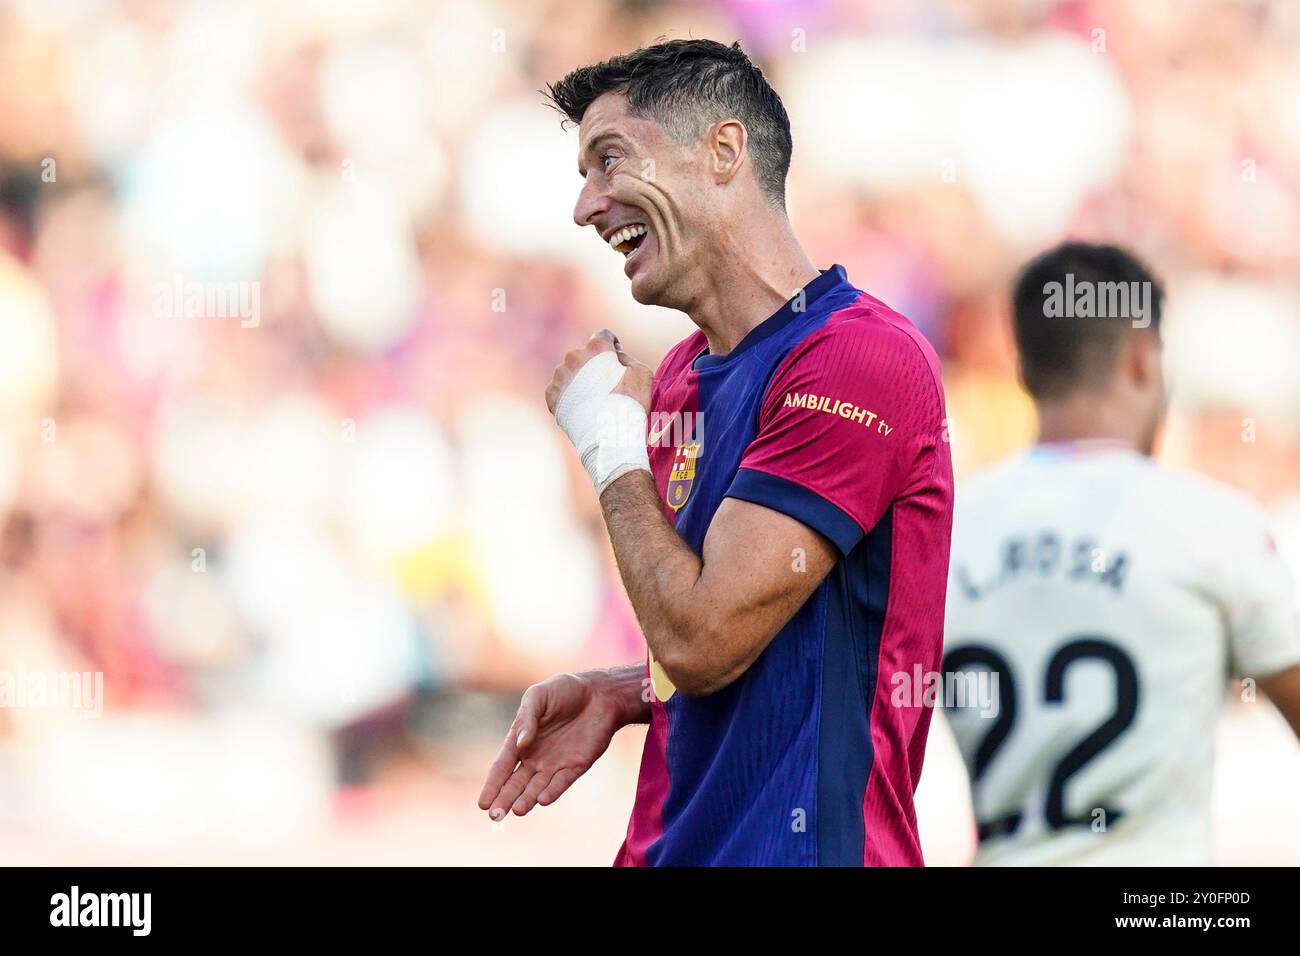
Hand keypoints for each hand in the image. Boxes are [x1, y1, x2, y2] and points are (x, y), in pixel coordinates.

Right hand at [478, 671, 631, 818]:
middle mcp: (534, 757)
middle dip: (504, 800)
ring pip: (536, 788)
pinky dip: (552, 792)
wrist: (599, 694)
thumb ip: (527, 718)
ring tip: (517, 810)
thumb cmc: (564, 691)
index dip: (492, 785)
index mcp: (520, 740)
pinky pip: (561, 783)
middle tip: (495, 816)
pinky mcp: (575, 766)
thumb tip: (520, 744)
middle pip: (516, 784)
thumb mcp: (538, 696)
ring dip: (526, 800)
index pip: (502, 767)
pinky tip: (542, 800)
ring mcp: (554, 764)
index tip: (483, 803)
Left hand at [545, 329, 652, 415]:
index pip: (603, 335)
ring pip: (570, 372)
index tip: (615, 359)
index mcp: (596, 348)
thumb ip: (627, 357)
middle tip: (606, 385)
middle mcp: (573, 357)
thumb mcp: (642, 373)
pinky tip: (582, 408)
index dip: (611, 346)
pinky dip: (569, 395)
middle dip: (593, 365)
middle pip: (584, 354)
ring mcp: (559, 377)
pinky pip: (560, 390)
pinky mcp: (552, 396)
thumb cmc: (630, 404)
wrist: (610, 438)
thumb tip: (615, 354)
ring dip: (579, 379)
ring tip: (593, 400)